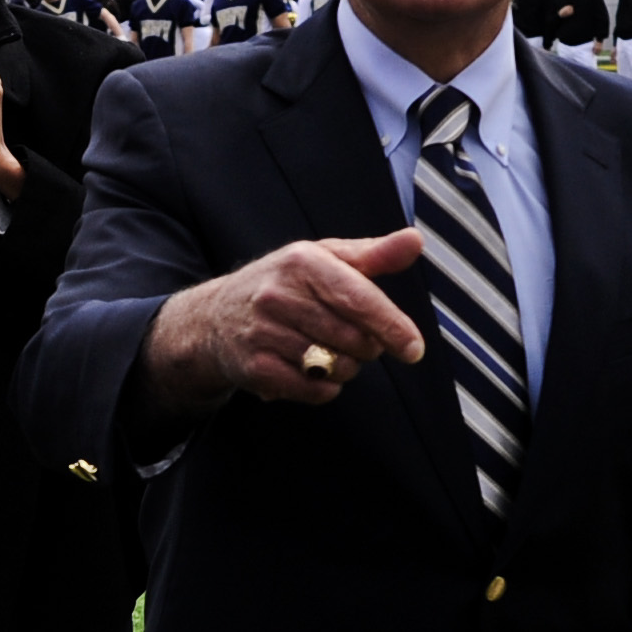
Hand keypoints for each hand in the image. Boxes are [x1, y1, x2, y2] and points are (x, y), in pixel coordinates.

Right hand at [141, 231, 429, 414]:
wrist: (215, 317)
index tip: (413, 348)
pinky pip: (314, 391)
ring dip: (346, 367)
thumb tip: (415, 240)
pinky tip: (313, 370)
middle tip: (355, 339)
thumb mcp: (326, 259)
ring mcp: (263, 333)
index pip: (358, 299)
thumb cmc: (285, 284)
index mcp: (302, 262)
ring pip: (336, 368)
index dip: (392, 326)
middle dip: (367, 346)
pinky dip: (325, 387)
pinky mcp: (255, 368)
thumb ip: (375, 254)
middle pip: (353, 339)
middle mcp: (278, 295)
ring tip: (328, 351)